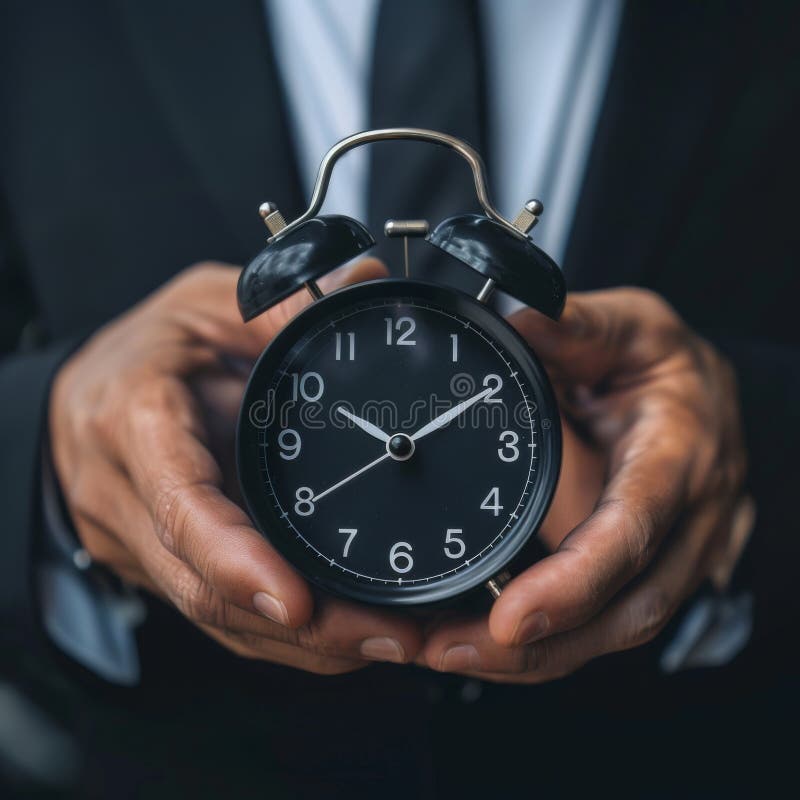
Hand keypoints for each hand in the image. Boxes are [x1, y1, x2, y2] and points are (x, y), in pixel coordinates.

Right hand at [50, 259, 422, 672]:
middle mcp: (130, 499)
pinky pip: (219, 613)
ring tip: (386, 642)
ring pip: (214, 616)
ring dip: (301, 644)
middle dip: (299, 627)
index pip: (179, 505)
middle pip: (205, 588)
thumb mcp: (207, 302)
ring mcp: (142, 543)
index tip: (296, 600)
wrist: (89, 393)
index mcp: (136, 423)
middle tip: (388, 636)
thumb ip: (276, 300)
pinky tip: (341, 638)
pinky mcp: (165, 564)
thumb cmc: (148, 345)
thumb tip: (363, 284)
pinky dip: (282, 636)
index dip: (234, 558)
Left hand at [420, 288, 747, 681]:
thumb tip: (514, 319)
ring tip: (455, 652)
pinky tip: (495, 643)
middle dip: (541, 647)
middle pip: (626, 610)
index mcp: (679, 453)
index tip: (510, 618)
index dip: (575, 582)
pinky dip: (555, 641)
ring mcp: (682, 554)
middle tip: (450, 649)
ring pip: (618, 629)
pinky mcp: (658, 571)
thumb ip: (576, 326)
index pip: (631, 530)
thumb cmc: (666, 360)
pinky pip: (611, 620)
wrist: (710, 394)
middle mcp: (689, 518)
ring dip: (539, 656)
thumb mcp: (631, 325)